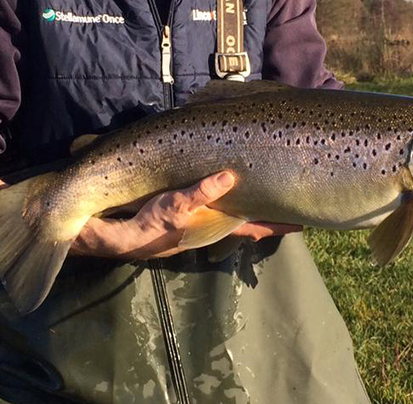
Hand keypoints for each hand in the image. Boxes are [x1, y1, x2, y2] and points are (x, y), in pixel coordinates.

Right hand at [71, 171, 300, 259]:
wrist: (108, 235)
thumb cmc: (142, 226)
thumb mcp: (171, 210)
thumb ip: (199, 194)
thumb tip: (230, 176)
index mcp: (210, 228)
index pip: (253, 228)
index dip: (277, 225)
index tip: (303, 222)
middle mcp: (208, 225)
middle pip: (247, 219)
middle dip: (269, 211)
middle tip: (295, 198)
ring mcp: (196, 218)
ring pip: (232, 211)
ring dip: (250, 202)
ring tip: (271, 186)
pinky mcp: (182, 209)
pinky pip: (212, 202)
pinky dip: (224, 193)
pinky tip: (227, 181)